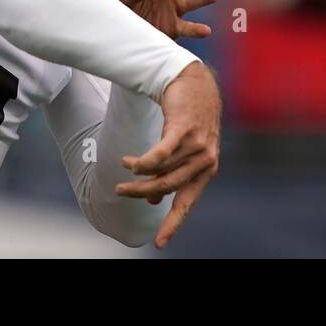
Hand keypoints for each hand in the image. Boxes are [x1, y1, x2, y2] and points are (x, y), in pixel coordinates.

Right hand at [115, 60, 220, 248]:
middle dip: (141, 192)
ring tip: (124, 164)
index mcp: (205, 171)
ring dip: (138, 171)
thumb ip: (171, 174)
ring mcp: (197, 146)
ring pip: (161, 170)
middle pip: (167, 187)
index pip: (187, 203)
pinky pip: (159, 154)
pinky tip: (130, 162)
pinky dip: (142, 162)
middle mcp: (205, 161)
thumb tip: (156, 201)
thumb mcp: (183, 150)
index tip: (159, 243)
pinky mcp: (184, 130)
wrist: (193, 82)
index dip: (172, 223)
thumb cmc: (188, 117)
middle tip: (120, 191)